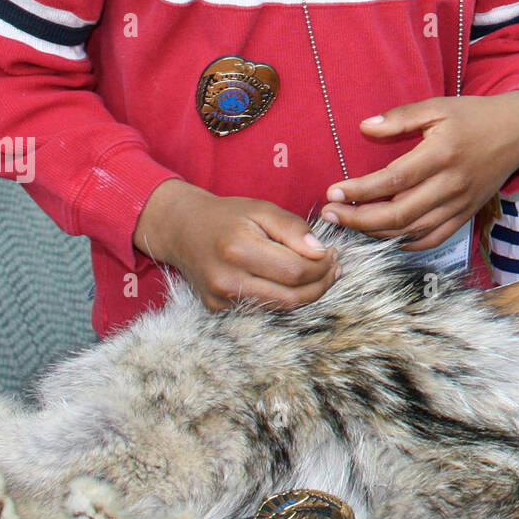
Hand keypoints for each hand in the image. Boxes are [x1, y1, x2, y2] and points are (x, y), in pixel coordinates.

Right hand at [133, 179, 339, 311]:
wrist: (183, 230)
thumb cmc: (227, 215)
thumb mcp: (262, 208)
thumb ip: (293, 228)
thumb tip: (320, 251)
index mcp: (238, 249)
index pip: (294, 270)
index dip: (321, 266)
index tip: (333, 253)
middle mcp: (226, 279)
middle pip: (290, 296)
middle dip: (320, 284)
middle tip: (335, 269)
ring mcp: (220, 299)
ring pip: (279, 307)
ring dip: (307, 294)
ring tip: (322, 275)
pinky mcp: (217, 309)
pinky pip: (263, 308)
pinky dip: (285, 298)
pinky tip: (296, 283)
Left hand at [323, 91, 518, 249]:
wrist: (516, 133)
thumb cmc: (473, 116)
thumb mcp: (438, 107)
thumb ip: (401, 117)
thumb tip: (364, 127)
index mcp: (441, 154)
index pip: (394, 180)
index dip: (360, 190)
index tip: (333, 191)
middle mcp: (451, 184)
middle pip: (399, 214)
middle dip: (359, 219)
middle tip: (331, 215)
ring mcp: (460, 204)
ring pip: (412, 231)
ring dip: (376, 233)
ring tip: (350, 224)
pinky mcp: (466, 215)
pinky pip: (433, 239)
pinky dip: (406, 244)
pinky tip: (384, 237)